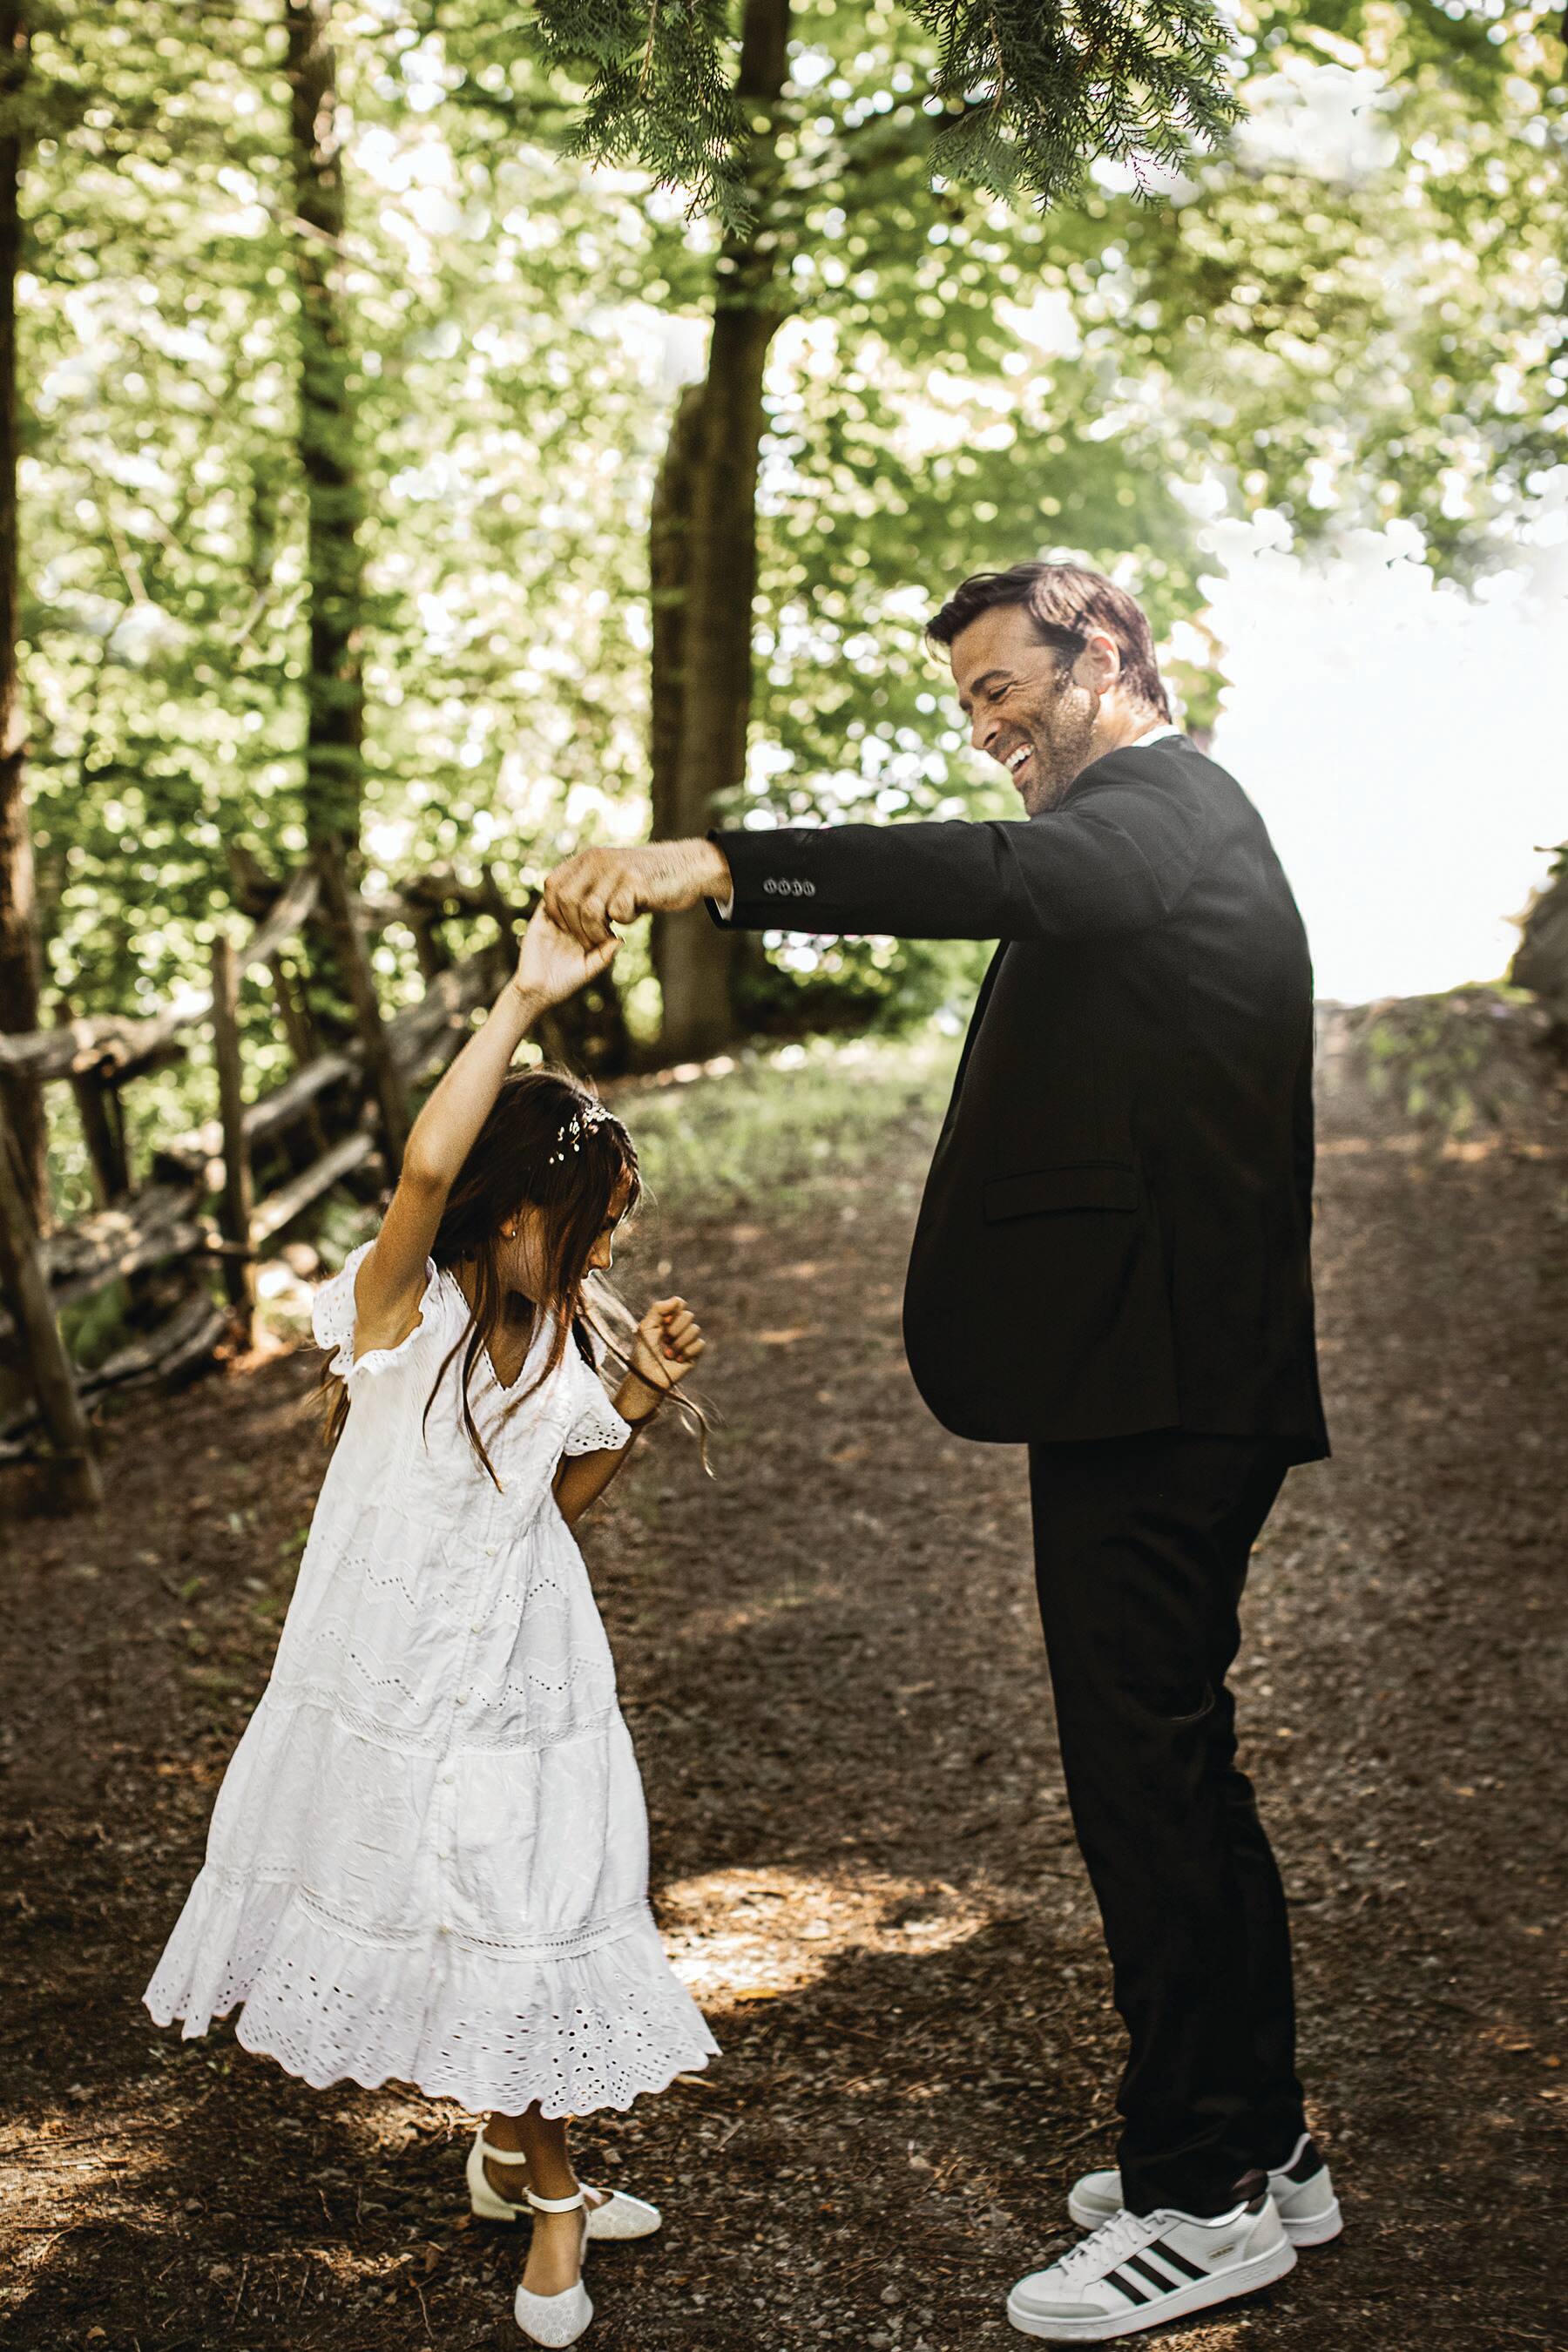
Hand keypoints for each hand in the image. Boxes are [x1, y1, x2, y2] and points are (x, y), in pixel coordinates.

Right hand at [513, 902, 618, 1007]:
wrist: (536, 991)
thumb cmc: (565, 984)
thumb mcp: (589, 970)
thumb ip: (604, 956)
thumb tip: (621, 939)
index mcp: (587, 934)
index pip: (599, 913)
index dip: (606, 908)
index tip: (611, 911)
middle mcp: (572, 925)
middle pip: (583, 900)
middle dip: (590, 898)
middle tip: (596, 903)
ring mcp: (555, 921)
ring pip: (566, 896)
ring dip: (572, 897)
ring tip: (579, 907)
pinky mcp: (539, 921)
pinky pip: (547, 902)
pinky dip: (554, 900)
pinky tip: (562, 910)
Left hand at [544, 840, 731, 948]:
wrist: (686, 868)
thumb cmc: (646, 880)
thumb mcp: (612, 876)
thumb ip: (590, 886)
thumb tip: (564, 910)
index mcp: (587, 858)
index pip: (552, 885)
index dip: (554, 911)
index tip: (567, 928)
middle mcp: (597, 860)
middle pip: (566, 900)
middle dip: (575, 928)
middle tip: (590, 942)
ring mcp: (616, 869)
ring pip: (589, 911)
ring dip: (596, 932)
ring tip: (609, 937)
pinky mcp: (635, 882)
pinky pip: (617, 913)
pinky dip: (624, 922)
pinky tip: (634, 916)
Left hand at [622, 1296, 704, 1412]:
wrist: (648, 1376)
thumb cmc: (644, 1352)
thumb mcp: (646, 1327)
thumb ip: (658, 1309)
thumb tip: (677, 1300)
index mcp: (666, 1320)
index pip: (679, 1304)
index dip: (674, 1310)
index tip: (664, 1321)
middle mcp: (678, 1329)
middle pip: (688, 1315)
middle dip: (676, 1328)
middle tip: (665, 1338)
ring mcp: (687, 1341)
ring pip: (695, 1329)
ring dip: (679, 1342)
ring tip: (668, 1354)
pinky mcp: (694, 1354)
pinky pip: (700, 1343)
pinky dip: (687, 1351)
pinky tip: (677, 1360)